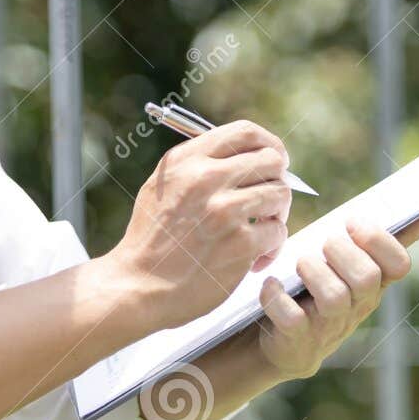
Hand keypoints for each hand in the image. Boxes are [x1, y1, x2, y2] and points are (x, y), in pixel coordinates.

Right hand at [107, 120, 291, 329]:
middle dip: (278, 178)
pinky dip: (272, 246)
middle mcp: (206, 179)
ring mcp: (225, 211)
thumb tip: (246, 154)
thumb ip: (198, 164)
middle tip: (270, 200)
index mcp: (187, 161)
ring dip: (277, 214)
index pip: (244, 132)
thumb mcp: (161, 187)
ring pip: (280, 194)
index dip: (268, 144)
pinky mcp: (240, 244)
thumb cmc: (151, 240)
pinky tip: (255, 259)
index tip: (274, 160)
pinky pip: (278, 231)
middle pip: (271, 159)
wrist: (138, 286)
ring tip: (260, 231)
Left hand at [255, 203, 418, 380]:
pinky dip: (277, 296)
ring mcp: (329, 326)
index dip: (380, 241)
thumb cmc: (316, 289)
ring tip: (300, 263)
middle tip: (324, 243)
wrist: (282, 342)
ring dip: (313, 271)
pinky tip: (271, 285)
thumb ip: (378, 239)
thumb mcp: (348, 263)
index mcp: (373, 284)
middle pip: (367, 277)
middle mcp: (357, 307)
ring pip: (334, 297)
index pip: (399, 264)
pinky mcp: (298, 341)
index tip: (354, 224)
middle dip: (342, 251)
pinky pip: (292, 318)